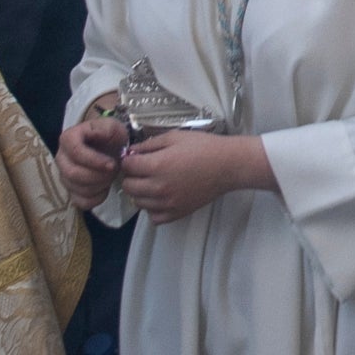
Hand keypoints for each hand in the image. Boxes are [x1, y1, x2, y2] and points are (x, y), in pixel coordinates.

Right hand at [57, 112, 126, 211]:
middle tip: (113, 170)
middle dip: (97, 175)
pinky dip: (96, 198)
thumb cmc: (109, 136)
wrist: (109, 146)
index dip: (94, 161)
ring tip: (111, 176)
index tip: (112, 164)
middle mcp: (61, 158)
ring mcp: (64, 176)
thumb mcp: (111, 126)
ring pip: (77, 189)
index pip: (76, 152)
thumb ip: (106, 129)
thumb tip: (99, 136)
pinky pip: (80, 202)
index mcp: (68, 139)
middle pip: (73, 174)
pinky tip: (105, 188)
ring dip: (99, 186)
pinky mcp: (71, 191)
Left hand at [119, 127, 265, 222]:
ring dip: (141, 192)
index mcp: (157, 165)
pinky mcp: (176, 214)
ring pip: (138, 203)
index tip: (136, 157)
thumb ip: (150, 144)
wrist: (227, 165)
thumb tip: (131, 152)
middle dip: (132, 176)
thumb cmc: (203, 146)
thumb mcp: (175, 137)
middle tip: (143, 169)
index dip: (129, 160)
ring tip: (154, 182)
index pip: (127, 167)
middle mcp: (158, 187)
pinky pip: (153, 217)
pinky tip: (161, 197)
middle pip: (128, 187)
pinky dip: (153, 208)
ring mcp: (166, 204)